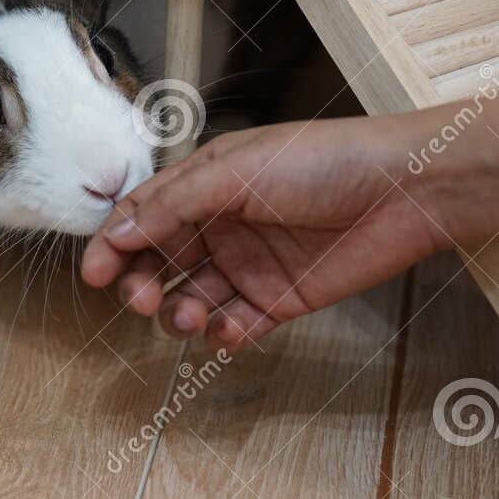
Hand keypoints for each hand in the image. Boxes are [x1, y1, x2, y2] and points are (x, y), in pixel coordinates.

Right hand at [80, 121, 449, 350]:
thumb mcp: (237, 172)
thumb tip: (116, 232)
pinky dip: (222, 336)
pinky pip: (234, 327)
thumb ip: (173, 206)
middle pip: (159, 265)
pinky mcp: (278, 301)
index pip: (142, 218)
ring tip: (191, 317)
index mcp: (205, 185)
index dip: (113, 246)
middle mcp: (220, 226)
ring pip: (191, 300)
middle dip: (142, 285)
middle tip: (143, 298)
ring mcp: (248, 266)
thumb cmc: (324, 162)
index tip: (93, 276)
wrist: (405, 191)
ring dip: (179, 314)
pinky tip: (229, 331)